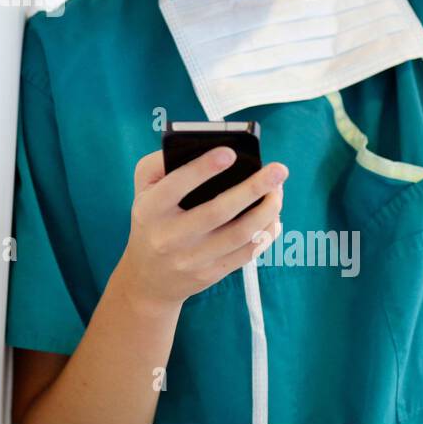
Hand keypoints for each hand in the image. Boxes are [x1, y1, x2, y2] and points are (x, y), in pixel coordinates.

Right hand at [116, 146, 285, 310]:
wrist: (148, 277)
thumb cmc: (152, 218)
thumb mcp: (144, 188)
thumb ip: (161, 163)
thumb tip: (203, 147)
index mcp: (150, 209)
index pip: (176, 185)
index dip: (203, 168)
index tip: (230, 152)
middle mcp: (169, 236)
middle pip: (218, 211)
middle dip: (253, 188)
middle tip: (278, 170)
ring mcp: (191, 259)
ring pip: (239, 234)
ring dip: (266, 210)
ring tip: (278, 191)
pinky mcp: (210, 274)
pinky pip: (246, 253)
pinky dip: (266, 233)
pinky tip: (274, 215)